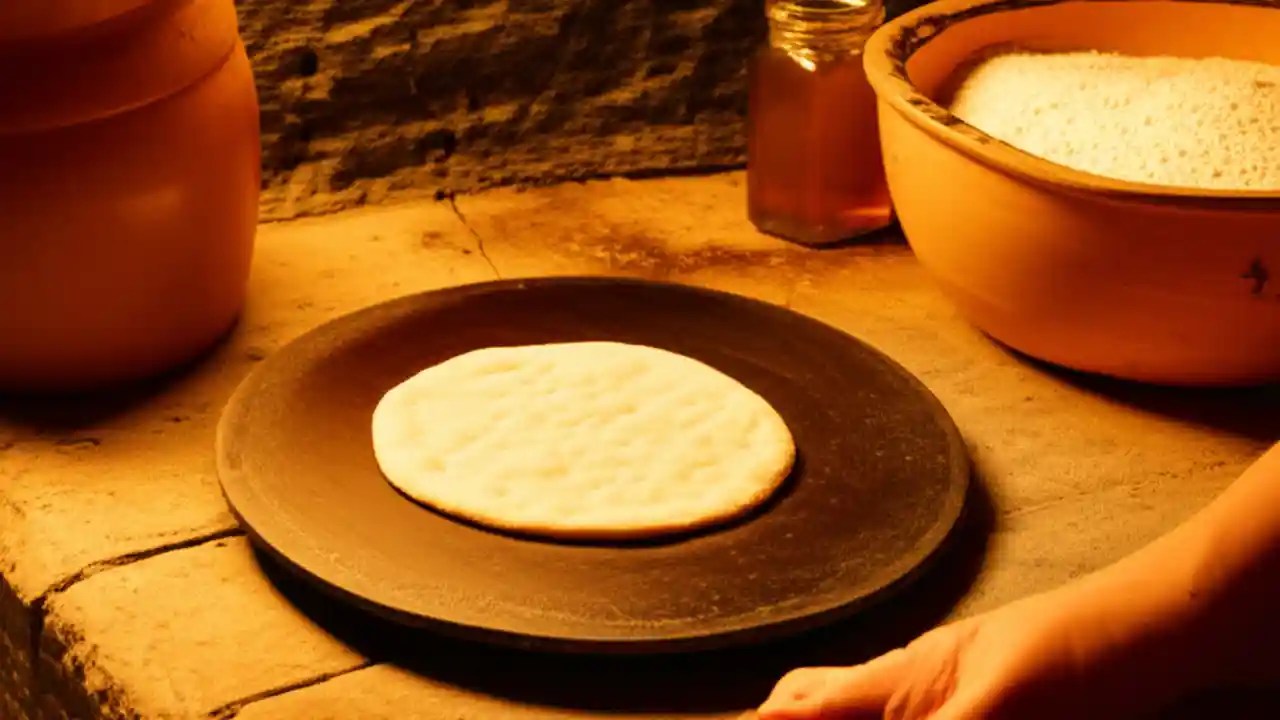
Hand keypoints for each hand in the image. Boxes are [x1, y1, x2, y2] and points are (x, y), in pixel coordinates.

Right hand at [756, 589, 1148, 719]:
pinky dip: (865, 717)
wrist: (1149, 633)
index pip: (799, 706)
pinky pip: (896, 711)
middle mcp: (906, 688)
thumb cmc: (1074, 654)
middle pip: (810, 700)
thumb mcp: (995, 708)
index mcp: (898, 682)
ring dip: (814, 717)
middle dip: (775, 718)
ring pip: (850, 707)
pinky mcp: (978, 708)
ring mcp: (940, 696)